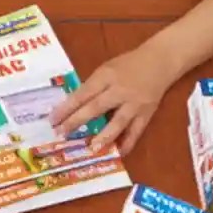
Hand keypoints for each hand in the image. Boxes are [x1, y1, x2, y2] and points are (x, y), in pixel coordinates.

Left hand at [49, 43, 177, 153]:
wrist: (160, 61)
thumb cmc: (128, 64)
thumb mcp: (106, 68)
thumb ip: (93, 86)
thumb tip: (73, 106)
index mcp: (106, 76)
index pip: (82, 94)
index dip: (66, 107)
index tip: (52, 120)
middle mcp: (119, 90)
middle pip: (96, 107)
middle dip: (76, 121)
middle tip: (61, 134)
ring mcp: (135, 103)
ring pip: (118, 121)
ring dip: (104, 135)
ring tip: (91, 147)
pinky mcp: (147, 112)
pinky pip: (137, 130)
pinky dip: (129, 142)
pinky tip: (120, 152)